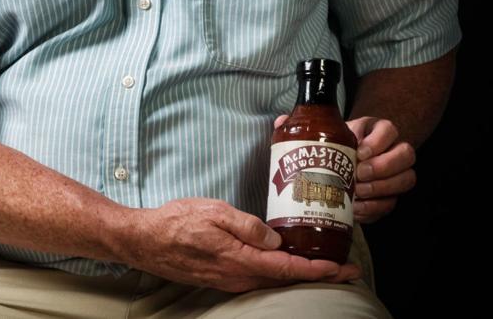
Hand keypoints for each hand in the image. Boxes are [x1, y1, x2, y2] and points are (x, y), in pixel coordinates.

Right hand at [119, 198, 360, 292]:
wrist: (145, 241)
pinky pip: (259, 279)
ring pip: (274, 282)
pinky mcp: (223, 279)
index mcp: (240, 259)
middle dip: (320, 276)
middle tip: (348, 270)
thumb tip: (277, 239)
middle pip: (287, 280)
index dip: (319, 270)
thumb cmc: (176, 221)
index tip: (344, 268)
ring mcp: (230, 281)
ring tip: (324, 265)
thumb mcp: (213, 211)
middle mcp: (239, 277)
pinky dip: (280, 274)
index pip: (289, 268)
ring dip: (301, 275)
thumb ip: (247, 225)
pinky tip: (285, 263)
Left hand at [272, 114, 414, 223]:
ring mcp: (394, 175)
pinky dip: (374, 208)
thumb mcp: (323, 133)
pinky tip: (356, 209)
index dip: (378, 141)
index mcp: (376, 131)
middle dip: (383, 167)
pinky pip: (391, 204)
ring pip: (406, 179)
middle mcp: (391, 151)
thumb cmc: (332, 146)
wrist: (341, 168)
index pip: (389, 129)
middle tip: (359, 174)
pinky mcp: (389, 197)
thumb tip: (281, 121)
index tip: (359, 151)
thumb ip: (304, 127)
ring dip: (382, 189)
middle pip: (406, 155)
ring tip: (358, 193)